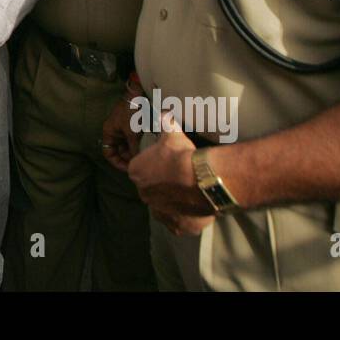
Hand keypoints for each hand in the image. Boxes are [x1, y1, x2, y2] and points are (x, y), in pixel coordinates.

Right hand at [101, 97, 142, 171]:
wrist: (139, 95)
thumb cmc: (131, 112)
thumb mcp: (132, 133)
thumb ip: (133, 148)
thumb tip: (137, 162)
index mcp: (109, 133)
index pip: (108, 153)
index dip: (117, 163)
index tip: (128, 169)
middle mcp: (115, 133)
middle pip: (119, 151)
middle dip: (128, 158)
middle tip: (139, 165)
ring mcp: (123, 130)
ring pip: (127, 147)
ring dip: (134, 152)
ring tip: (144, 159)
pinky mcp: (132, 127)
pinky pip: (134, 141)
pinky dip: (139, 146)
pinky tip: (147, 150)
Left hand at [127, 111, 214, 234]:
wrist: (202, 178)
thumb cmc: (182, 154)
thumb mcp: (172, 133)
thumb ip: (165, 123)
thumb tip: (164, 112)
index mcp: (137, 173)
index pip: (141, 170)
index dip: (155, 166)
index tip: (168, 163)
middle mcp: (144, 196)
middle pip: (152, 190)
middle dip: (163, 186)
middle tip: (180, 178)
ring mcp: (160, 213)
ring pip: (164, 208)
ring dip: (174, 202)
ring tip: (190, 193)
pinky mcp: (178, 227)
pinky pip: (180, 223)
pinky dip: (186, 218)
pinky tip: (196, 207)